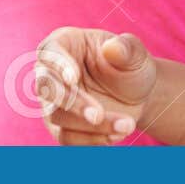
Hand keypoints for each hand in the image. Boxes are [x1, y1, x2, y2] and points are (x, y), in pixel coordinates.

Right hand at [36, 28, 155, 144]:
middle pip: (47, 88)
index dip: (58, 64)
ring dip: (91, 126)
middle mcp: (51, 72)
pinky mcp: (59, 126)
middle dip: (73, 104)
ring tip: (127, 125)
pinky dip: (91, 140)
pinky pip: (66, 138)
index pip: (50, 51)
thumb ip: (126, 48)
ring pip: (58, 117)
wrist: (137, 95)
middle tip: (98, 115)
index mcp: (65, 43)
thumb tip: (112, 47)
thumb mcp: (135, 54)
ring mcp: (52, 102)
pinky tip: (116, 135)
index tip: (73, 78)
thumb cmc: (131, 66)